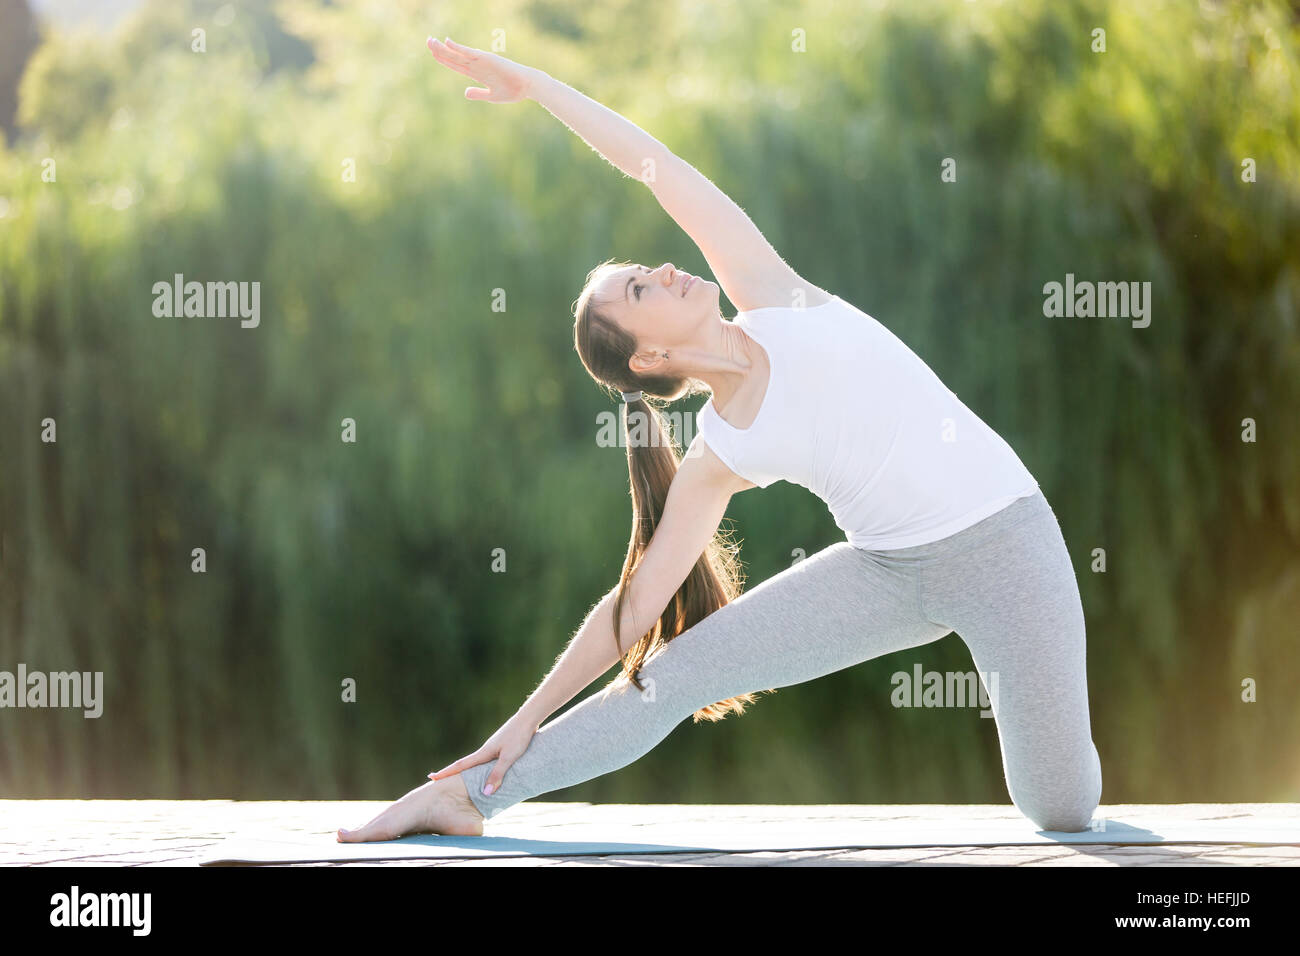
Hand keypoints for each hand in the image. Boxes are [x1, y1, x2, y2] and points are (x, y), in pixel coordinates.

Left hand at [426, 36, 540, 103]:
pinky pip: (469, 52)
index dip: (444, 59)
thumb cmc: (512, 91)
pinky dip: (458, 47)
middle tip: (427, 41)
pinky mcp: (486, 58)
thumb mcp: (491, 96)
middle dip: (440, 50)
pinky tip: (447, 42)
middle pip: (454, 57)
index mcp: (477, 73)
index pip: (456, 65)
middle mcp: (477, 65)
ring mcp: (481, 61)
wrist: (526, 86)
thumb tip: (465, 92)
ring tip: (430, 41)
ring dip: (443, 47)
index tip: (433, 53)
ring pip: (457, 53)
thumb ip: (478, 93)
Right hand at [428, 710, 540, 795]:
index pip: (460, 765)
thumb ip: (497, 774)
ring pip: (477, 763)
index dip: (446, 772)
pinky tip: (485, 771)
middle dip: (452, 773)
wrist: (528, 718)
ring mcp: (493, 748)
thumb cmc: (519, 737)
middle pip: (465, 764)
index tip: (431, 777)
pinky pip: (487, 761)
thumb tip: (485, 792)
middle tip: (438, 780)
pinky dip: (481, 769)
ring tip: (458, 780)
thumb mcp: (508, 758)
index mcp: (484, 753)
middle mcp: (485, 750)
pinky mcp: (502, 747)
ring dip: (466, 771)